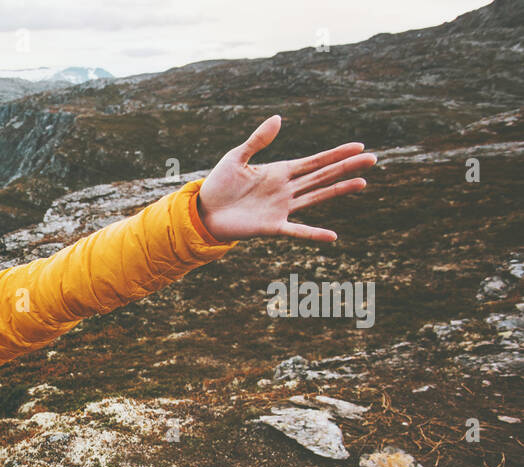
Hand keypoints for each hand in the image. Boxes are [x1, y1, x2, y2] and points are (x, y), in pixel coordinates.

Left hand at [196, 115, 375, 242]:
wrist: (203, 212)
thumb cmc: (218, 185)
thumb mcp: (236, 158)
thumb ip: (257, 141)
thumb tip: (278, 118)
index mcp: (279, 171)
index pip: (314, 161)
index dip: (336, 154)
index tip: (358, 147)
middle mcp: (286, 189)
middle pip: (322, 176)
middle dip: (346, 167)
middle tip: (373, 159)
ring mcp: (281, 208)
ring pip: (316, 197)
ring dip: (338, 190)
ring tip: (362, 183)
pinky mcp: (272, 226)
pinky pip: (297, 231)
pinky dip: (314, 234)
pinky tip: (332, 237)